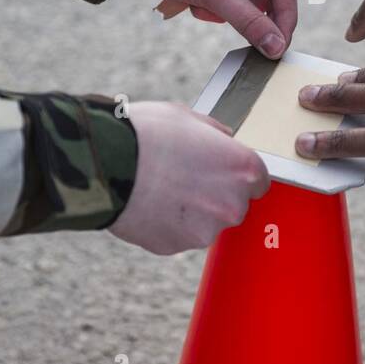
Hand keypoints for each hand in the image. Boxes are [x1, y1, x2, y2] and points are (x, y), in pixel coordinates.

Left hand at [102, 0, 297, 57]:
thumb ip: (249, 21)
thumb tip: (275, 48)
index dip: (283, 16)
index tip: (280, 46)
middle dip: (244, 13)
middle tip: (243, 37)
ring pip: (243, 2)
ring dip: (223, 12)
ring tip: (199, 4)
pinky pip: (225, 1)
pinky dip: (210, 8)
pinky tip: (189, 2)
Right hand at [110, 101, 270, 253]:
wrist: (105, 164)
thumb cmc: (148, 133)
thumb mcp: (186, 117)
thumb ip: (214, 133)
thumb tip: (223, 138)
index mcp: (243, 169)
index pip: (259, 181)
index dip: (236, 174)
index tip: (219, 170)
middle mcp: (232, 205)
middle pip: (234, 205)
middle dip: (215, 194)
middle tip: (184, 176)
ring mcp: (205, 231)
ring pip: (205, 223)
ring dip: (191, 212)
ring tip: (160, 188)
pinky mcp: (177, 247)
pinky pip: (178, 235)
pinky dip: (167, 224)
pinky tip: (148, 203)